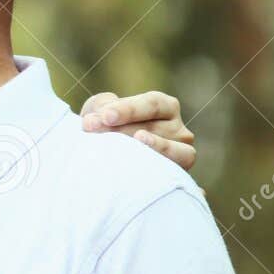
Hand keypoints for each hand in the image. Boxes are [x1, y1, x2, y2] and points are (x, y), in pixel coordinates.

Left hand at [81, 90, 195, 170]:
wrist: (111, 160)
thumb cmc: (108, 127)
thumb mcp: (103, 110)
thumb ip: (101, 107)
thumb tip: (94, 121)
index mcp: (164, 106)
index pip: (152, 103)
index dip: (128, 109)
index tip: (105, 116)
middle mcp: (177, 126)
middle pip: (152, 126)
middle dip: (119, 129)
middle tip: (92, 130)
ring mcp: (181, 149)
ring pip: (160, 145)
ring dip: (131, 146)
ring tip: (112, 145)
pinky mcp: (179, 169)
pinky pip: (177, 162)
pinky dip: (160, 156)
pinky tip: (141, 157)